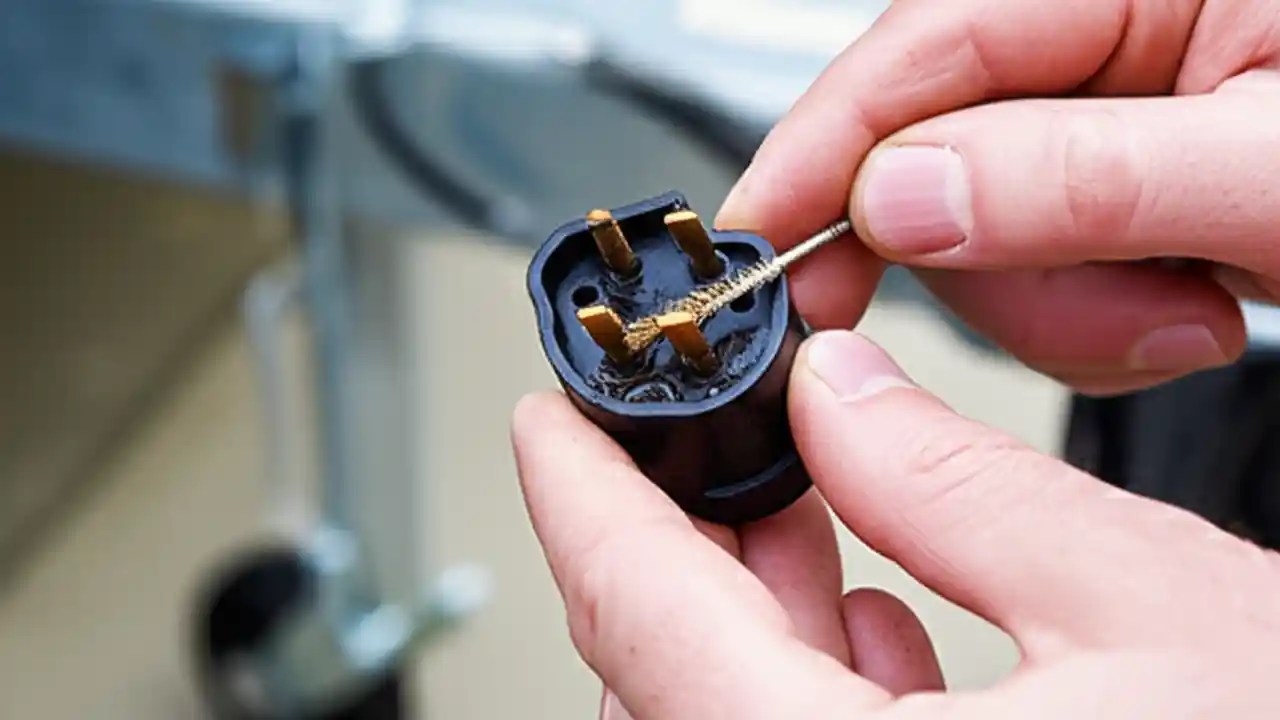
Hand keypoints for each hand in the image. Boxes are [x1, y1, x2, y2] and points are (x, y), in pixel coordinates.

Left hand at [512, 331, 1279, 718]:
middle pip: (662, 675)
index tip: (549, 422)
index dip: (578, 489)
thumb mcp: (1150, 611)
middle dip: (674, 542)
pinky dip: (812, 695)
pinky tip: (873, 633)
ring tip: (793, 507)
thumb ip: (960, 488)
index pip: (635, 610)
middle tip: (695, 444)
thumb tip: (841, 396)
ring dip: (746, 614)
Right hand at [717, 0, 1279, 394]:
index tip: (760, 246)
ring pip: (988, 235)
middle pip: (937, 158)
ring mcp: (1113, 118)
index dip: (820, 153)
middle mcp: (1109, 32)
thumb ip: (1084, 174)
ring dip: (1074, 307)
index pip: (915, 53)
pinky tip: (1198, 302)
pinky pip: (1051, 271)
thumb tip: (905, 200)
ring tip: (1196, 306)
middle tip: (1112, 308)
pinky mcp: (1125, 187)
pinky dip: (1107, 320)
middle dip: (1002, 267)